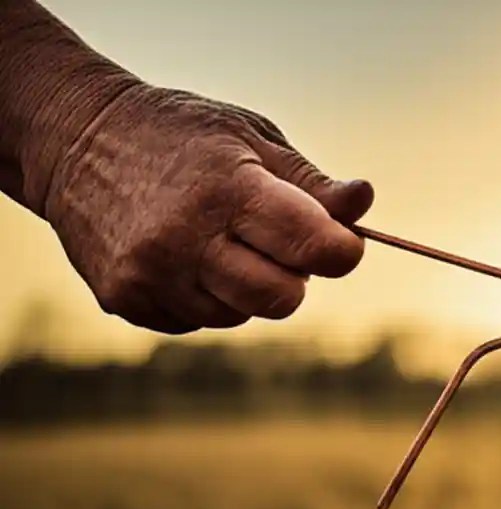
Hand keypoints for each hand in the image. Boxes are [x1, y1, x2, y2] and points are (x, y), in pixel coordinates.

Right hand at [45, 83, 372, 332]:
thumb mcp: (253, 137)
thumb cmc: (182, 135)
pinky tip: (184, 253)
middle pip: (282, 298)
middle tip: (277, 241)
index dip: (342, 252)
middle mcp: (185, 238)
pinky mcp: (126, 299)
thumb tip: (364, 202)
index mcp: (228, 190)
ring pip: (240, 314)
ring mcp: (150, 274)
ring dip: (247, 285)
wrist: (76, 138)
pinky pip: (198, 320)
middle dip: (295, 276)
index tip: (340, 242)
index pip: (314, 248)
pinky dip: (205, 295)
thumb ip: (312, 183)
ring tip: (220, 238)